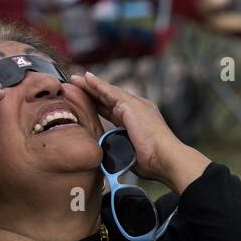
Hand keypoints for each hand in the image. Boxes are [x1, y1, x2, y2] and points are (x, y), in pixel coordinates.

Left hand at [71, 71, 208, 191]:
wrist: (165, 158)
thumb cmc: (152, 162)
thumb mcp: (131, 153)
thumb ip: (120, 149)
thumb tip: (108, 155)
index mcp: (139, 120)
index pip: (114, 110)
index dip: (99, 105)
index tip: (86, 102)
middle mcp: (139, 108)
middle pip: (110, 98)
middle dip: (93, 92)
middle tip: (77, 84)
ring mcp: (136, 104)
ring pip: (108, 92)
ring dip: (91, 85)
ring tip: (75, 78)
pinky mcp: (131, 104)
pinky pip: (109, 91)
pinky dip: (97, 84)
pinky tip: (86, 78)